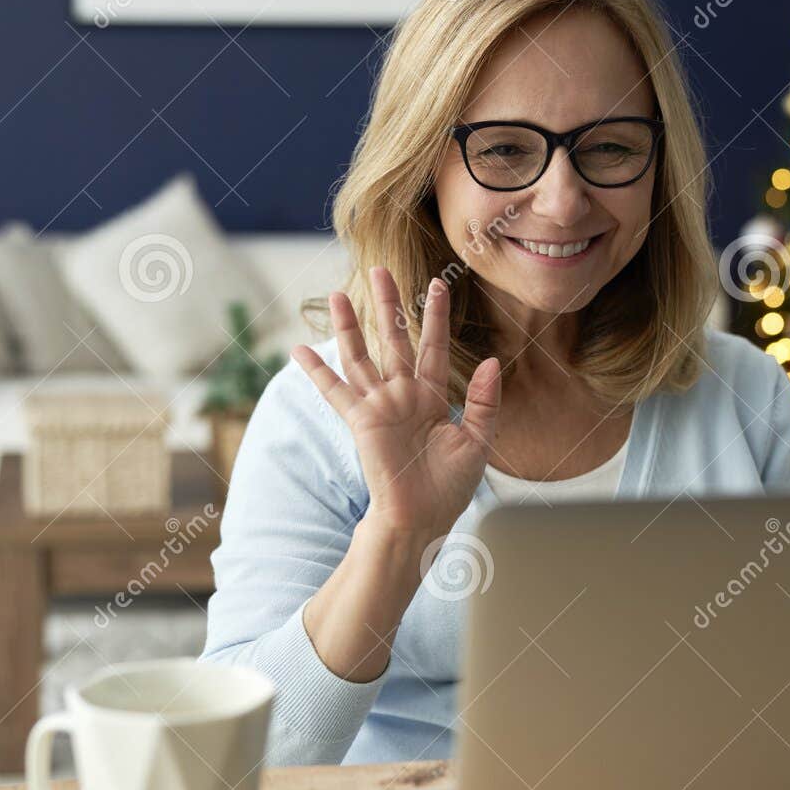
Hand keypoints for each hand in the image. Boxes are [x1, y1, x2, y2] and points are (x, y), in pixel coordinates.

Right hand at [293, 267, 501, 540]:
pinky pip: (335, 391)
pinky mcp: (361, 421)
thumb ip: (484, 401)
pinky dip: (316, 371)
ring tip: (335, 293)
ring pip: (361, 355)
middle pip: (394, 339)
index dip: (435, 317)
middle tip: (381, 270)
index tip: (438, 284)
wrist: (422, 519)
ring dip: (348, 325)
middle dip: (388, 305)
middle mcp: (403, 395)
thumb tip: (491, 361)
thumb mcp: (478, 440)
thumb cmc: (449, 487)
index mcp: (432, 397)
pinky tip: (298, 350)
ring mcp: (379, 406)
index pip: (433, 347)